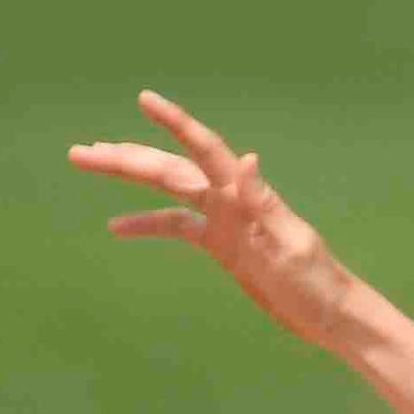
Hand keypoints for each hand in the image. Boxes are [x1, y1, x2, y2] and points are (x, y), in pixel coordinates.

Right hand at [67, 90, 361, 348]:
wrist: (331, 314)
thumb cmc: (318, 283)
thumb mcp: (291, 246)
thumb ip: (264, 204)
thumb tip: (248, 159)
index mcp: (246, 196)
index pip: (205, 150)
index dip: (175, 124)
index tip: (144, 99)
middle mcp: (230, 200)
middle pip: (170, 168)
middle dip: (126, 157)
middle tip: (82, 151)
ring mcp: (223, 220)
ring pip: (167, 189)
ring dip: (128, 177)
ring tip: (88, 162)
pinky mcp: (221, 245)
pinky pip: (176, 227)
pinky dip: (147, 224)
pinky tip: (115, 225)